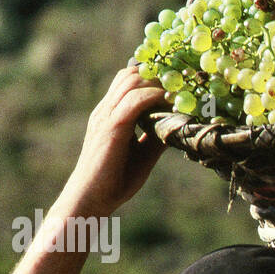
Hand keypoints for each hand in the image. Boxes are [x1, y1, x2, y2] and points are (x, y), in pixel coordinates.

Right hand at [56, 63, 168, 216]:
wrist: (90, 198)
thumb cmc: (114, 181)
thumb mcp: (142, 155)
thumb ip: (155, 138)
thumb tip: (176, 126)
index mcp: (110, 115)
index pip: (127, 81)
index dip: (152, 77)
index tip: (177, 83)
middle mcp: (105, 110)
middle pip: (130, 74)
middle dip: (158, 74)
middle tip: (184, 83)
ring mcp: (106, 116)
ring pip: (131, 81)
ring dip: (158, 82)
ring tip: (181, 91)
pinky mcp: (111, 128)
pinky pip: (134, 101)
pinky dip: (155, 97)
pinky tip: (171, 104)